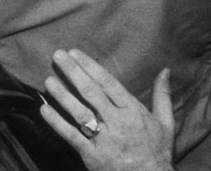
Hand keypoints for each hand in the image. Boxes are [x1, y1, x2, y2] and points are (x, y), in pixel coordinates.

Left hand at [41, 49, 174, 170]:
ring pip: (80, 112)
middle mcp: (118, 123)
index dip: (90, 66)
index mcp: (133, 112)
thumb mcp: (166, 123)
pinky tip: (44, 110)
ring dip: (62, 95)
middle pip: (91, 92)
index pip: (108, 83)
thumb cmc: (157, 152)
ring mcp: (104, 140)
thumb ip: (162, 96)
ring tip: (48, 80)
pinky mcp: (93, 156)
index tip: (75, 53)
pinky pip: (72, 137)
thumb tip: (166, 70)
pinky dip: (57, 123)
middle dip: (73, 72)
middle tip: (57, 55)